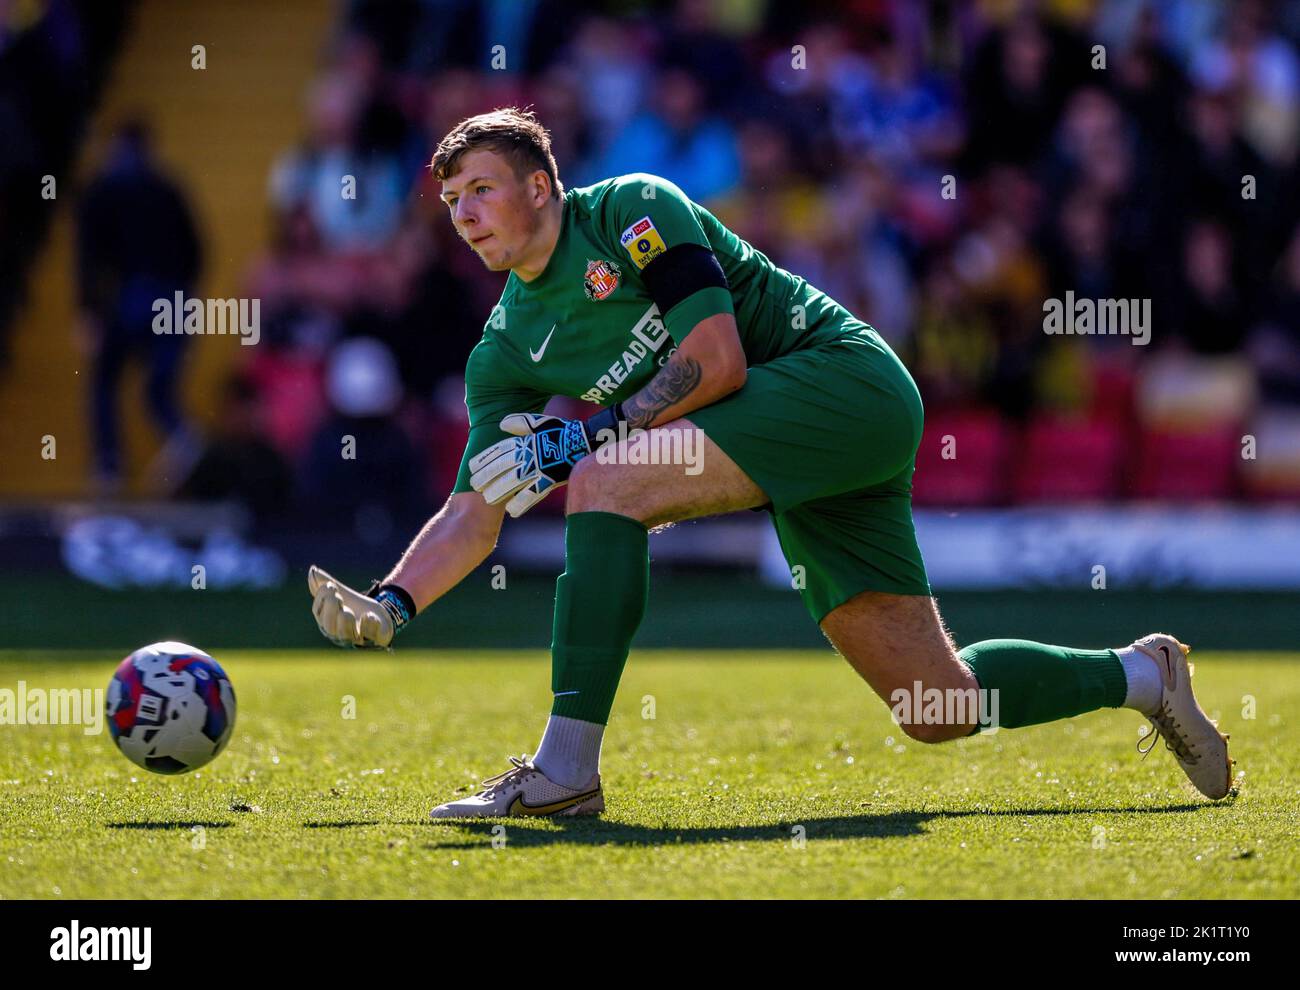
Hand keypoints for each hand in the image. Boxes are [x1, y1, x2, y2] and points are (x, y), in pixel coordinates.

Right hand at [307, 565, 395, 648]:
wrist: (380, 616)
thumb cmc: (357, 607)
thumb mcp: (344, 594)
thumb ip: (329, 584)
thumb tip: (312, 571)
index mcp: (329, 621)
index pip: (318, 612)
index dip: (322, 598)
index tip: (331, 585)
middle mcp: (341, 634)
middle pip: (328, 627)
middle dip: (331, 609)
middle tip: (338, 597)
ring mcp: (359, 638)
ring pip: (346, 635)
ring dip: (345, 621)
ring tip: (348, 611)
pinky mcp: (378, 638)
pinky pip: (372, 635)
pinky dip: (369, 624)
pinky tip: (369, 615)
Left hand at [469, 412, 604, 516]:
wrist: (586, 441)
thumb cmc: (563, 432)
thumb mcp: (541, 422)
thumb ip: (521, 423)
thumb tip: (502, 424)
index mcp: (526, 441)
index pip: (500, 451)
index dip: (485, 459)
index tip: (471, 467)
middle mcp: (529, 455)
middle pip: (502, 467)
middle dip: (486, 476)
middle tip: (474, 485)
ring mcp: (539, 468)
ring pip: (513, 481)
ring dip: (498, 490)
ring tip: (487, 498)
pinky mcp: (550, 481)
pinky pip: (533, 494)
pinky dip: (522, 503)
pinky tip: (511, 510)